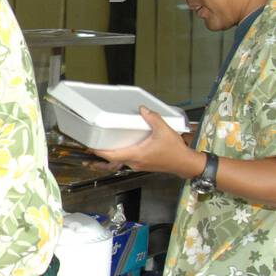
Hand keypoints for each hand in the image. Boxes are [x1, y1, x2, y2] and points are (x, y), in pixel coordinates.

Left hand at [90, 107, 204, 178]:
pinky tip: (117, 151)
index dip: (99, 152)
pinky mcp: (141, 165)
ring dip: (108, 157)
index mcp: (136, 155)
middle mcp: (134, 162)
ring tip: (98, 150)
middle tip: (90, 147)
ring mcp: (137, 165)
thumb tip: (143, 109)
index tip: (90, 147)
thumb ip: (153, 118)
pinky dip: (118, 157)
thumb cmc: (175, 150)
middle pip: (111, 160)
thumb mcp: (164, 130)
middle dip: (99, 155)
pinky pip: (125, 162)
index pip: (112, 156)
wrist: (185, 163)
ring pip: (118, 163)